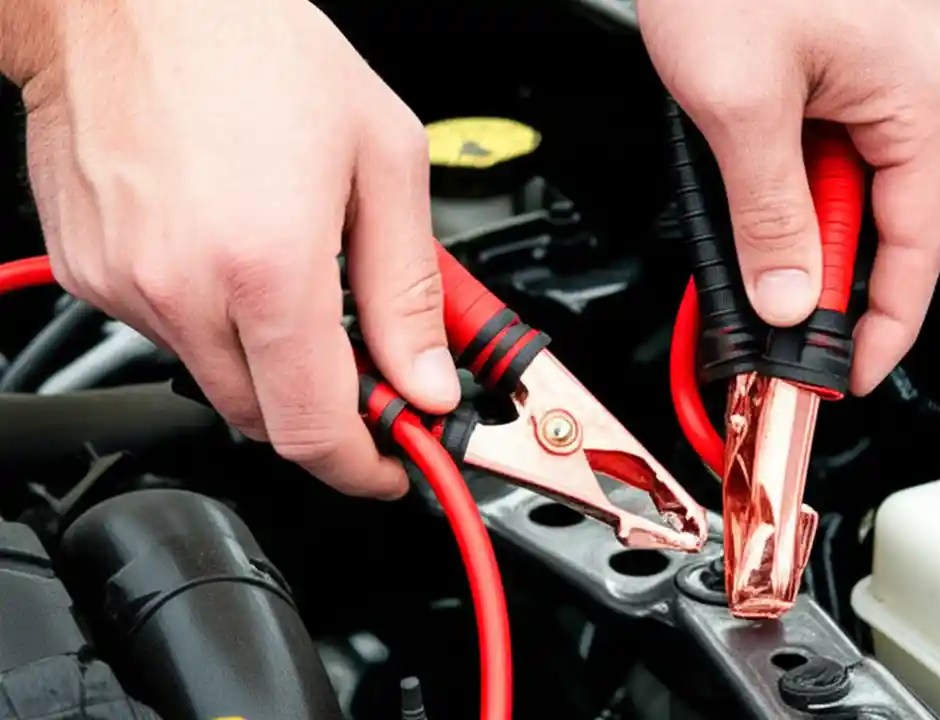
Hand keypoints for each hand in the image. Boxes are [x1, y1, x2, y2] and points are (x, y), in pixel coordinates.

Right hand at [9, 0, 459, 497]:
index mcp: (267, 267)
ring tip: (292, 269)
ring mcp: (125, 286)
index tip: (393, 466)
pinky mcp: (87, 273)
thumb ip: (408, 289)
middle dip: (326, 412)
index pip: (315, 431)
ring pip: (217, 378)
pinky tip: (232, 247)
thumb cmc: (254, 45)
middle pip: (266, 419)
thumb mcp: (383, 158)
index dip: (364, 468)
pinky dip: (214, 318)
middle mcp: (184, 290)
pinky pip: (167, 333)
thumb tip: (424, 379)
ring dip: (270, 358)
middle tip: (364, 364)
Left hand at [638, 0, 939, 394]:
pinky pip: (820, 151)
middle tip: (775, 325)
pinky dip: (780, 186)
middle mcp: (912, 89)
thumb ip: (768, 214)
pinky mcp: (835, 64)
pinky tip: (742, 189)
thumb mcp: (740, 105)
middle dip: (824, 281)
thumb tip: (791, 295)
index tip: (848, 373)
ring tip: (744, 244)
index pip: (919, 249)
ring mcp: (876, 75)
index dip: (884, 325)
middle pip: (881, 226)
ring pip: (843, 192)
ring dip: (792, 228)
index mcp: (918, 100)